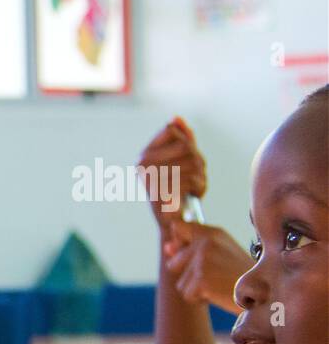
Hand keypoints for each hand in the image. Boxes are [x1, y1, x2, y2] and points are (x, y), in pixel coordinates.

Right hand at [139, 117, 206, 231]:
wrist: (172, 224)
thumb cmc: (178, 193)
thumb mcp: (181, 161)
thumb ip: (180, 138)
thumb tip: (176, 118)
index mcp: (143, 156)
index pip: (172, 130)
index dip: (185, 143)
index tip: (182, 160)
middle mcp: (142, 165)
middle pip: (185, 145)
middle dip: (196, 161)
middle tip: (192, 177)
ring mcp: (151, 179)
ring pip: (192, 161)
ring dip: (200, 175)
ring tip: (192, 188)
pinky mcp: (163, 194)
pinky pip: (192, 179)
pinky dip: (199, 187)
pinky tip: (193, 195)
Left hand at [163, 220, 251, 313]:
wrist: (265, 293)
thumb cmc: (241, 274)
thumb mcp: (220, 253)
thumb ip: (192, 247)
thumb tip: (167, 247)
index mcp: (212, 233)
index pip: (178, 227)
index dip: (178, 242)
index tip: (189, 253)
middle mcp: (205, 243)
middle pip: (173, 263)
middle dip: (188, 275)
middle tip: (215, 276)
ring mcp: (203, 260)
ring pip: (180, 282)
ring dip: (196, 289)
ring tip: (219, 284)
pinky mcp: (201, 279)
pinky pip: (187, 295)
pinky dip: (200, 299)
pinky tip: (219, 294)